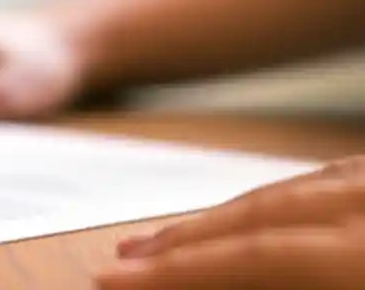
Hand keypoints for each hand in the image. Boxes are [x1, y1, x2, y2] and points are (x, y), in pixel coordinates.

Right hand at [98, 156, 364, 288]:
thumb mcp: (349, 283)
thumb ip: (282, 279)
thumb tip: (206, 279)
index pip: (254, 254)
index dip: (177, 268)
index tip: (115, 278)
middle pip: (260, 211)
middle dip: (184, 238)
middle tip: (125, 257)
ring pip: (289, 189)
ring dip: (223, 216)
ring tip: (170, 237)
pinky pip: (328, 177)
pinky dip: (280, 197)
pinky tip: (258, 207)